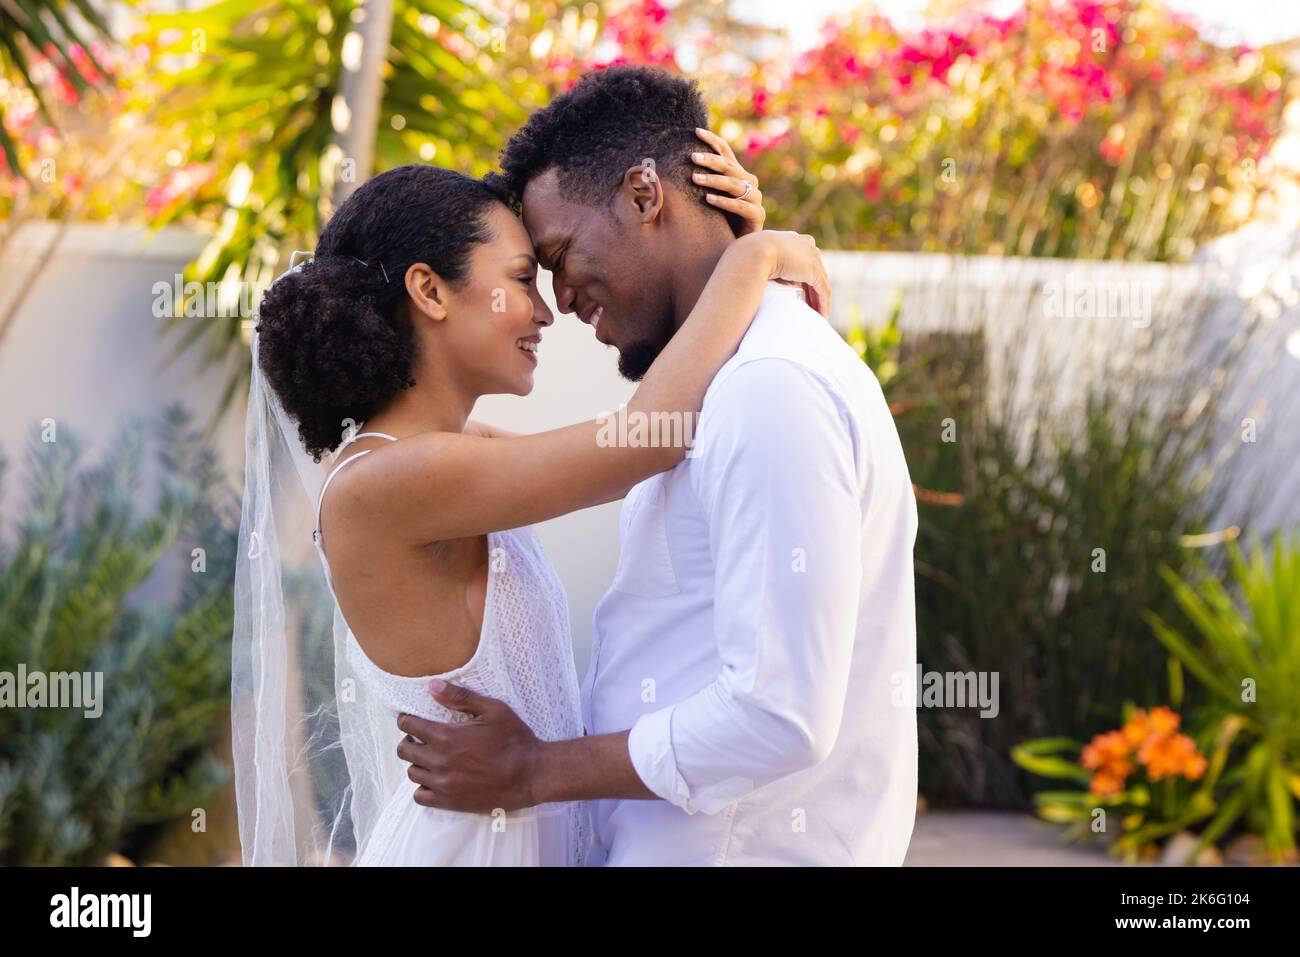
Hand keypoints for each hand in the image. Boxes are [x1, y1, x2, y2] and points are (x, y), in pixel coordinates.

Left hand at [396, 680, 541, 812]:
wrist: (531, 774)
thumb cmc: (514, 739)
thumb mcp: (493, 710)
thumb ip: (460, 697)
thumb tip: (432, 685)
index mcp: (446, 736)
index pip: (408, 726)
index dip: (407, 720)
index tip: (412, 719)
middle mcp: (439, 761)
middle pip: (404, 750)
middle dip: (409, 740)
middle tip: (421, 738)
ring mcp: (443, 784)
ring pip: (411, 773)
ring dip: (417, 763)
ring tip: (430, 758)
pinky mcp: (450, 802)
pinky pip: (420, 796)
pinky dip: (423, 787)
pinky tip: (435, 779)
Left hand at [691, 127, 763, 235]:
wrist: (740, 245)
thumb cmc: (720, 220)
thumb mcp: (709, 196)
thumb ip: (701, 181)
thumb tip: (675, 164)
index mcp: (738, 173)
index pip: (725, 152)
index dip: (712, 140)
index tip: (696, 131)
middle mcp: (749, 182)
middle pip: (729, 166)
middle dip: (710, 160)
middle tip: (691, 157)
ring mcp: (755, 198)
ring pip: (734, 184)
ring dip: (713, 180)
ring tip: (694, 178)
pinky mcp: (757, 215)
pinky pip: (740, 206)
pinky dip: (724, 202)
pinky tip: (708, 200)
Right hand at [742, 230, 830, 318]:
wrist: (752, 254)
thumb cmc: (746, 257)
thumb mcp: (756, 258)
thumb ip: (763, 265)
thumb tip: (761, 278)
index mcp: (790, 239)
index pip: (800, 260)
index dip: (800, 277)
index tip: (797, 292)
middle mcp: (804, 244)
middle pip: (812, 270)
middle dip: (812, 289)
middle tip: (809, 307)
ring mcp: (812, 256)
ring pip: (820, 282)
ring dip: (819, 300)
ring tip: (817, 315)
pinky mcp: (814, 270)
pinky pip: (823, 290)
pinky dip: (823, 304)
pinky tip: (822, 316)